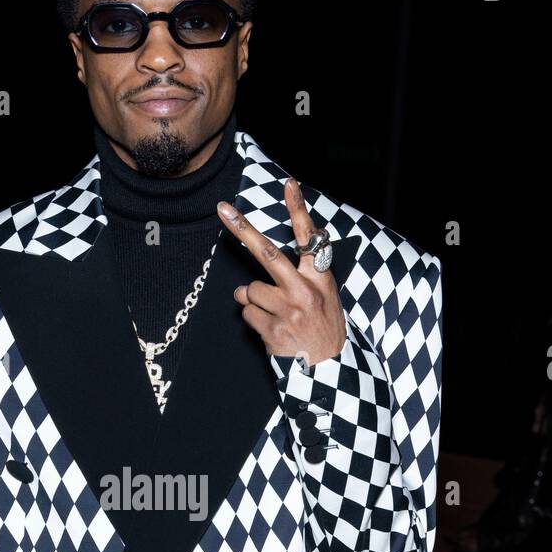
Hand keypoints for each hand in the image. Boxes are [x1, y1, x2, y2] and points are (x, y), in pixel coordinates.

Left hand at [217, 177, 346, 365]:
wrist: (329, 367)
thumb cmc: (323, 328)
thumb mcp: (323, 296)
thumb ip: (294, 280)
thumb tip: (244, 284)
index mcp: (319, 278)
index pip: (310, 238)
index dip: (298, 209)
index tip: (288, 183)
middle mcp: (304, 291)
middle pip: (268, 253)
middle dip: (243, 230)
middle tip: (223, 209)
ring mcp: (288, 312)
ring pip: (249, 291)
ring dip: (254, 301)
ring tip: (276, 315)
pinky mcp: (273, 331)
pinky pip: (247, 315)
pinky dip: (254, 320)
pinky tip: (273, 330)